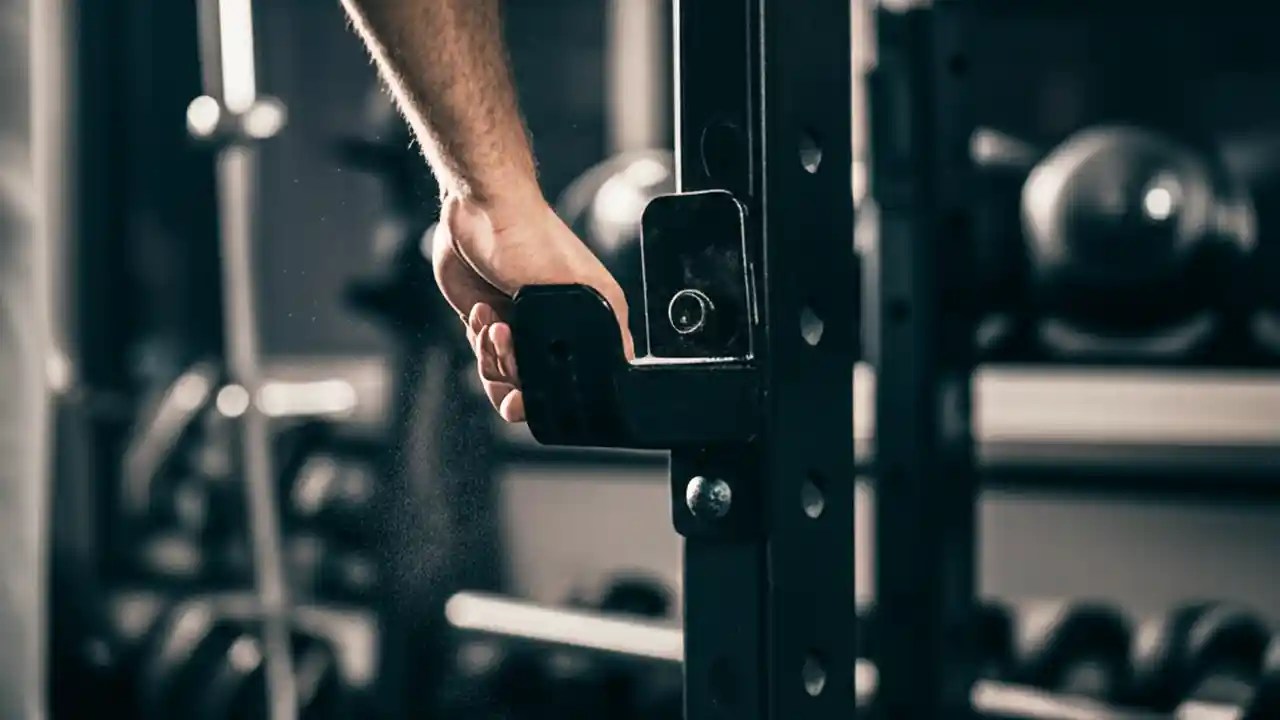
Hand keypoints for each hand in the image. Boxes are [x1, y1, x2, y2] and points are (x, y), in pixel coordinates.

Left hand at [431, 194, 633, 421]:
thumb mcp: (573, 287)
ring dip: (492, 356)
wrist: (480, 213)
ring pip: (507, 376)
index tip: (530, 386)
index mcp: (590, 323)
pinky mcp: (492, 324)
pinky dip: (478, 342)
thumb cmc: (532, 236)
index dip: (551, 396)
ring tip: (491, 320)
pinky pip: (484, 357)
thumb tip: (615, 364)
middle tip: (505, 337)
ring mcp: (524, 329)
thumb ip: (593, 331)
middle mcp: (558, 330)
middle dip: (514, 373)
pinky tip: (481, 311)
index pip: (579, 383)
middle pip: (538, 387)